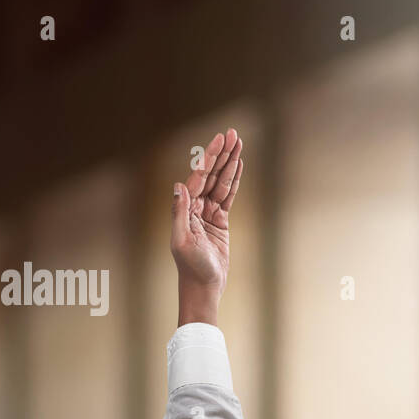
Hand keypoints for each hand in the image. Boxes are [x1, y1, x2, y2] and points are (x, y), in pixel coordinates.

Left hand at [171, 129, 243, 323]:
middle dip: (222, 153)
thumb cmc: (190, 267)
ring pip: (221, 182)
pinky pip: (228, 196)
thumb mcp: (182, 241)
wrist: (203, 285)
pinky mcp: (220, 221)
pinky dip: (234, 180)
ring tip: (239, 143)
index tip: (220, 140)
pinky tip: (239, 166)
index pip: (199, 175)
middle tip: (232, 133)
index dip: (210, 156)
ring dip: (230, 162)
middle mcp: (195, 206)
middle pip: (211, 173)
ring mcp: (208, 212)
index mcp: (185, 208)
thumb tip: (179, 186)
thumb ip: (179, 213)